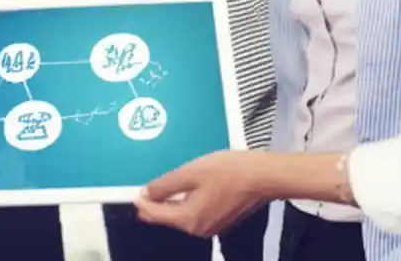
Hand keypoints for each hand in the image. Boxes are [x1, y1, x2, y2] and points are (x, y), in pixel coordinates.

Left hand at [134, 151, 270, 237]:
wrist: (263, 177)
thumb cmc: (231, 172)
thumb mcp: (190, 173)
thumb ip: (165, 185)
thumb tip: (147, 193)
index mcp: (188, 219)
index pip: (155, 215)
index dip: (143, 202)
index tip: (136, 193)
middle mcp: (199, 228)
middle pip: (169, 217)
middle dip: (157, 203)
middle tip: (148, 188)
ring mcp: (211, 225)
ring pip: (183, 215)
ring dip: (173, 201)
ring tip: (167, 185)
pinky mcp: (221, 219)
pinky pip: (197, 212)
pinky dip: (189, 201)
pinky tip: (189, 187)